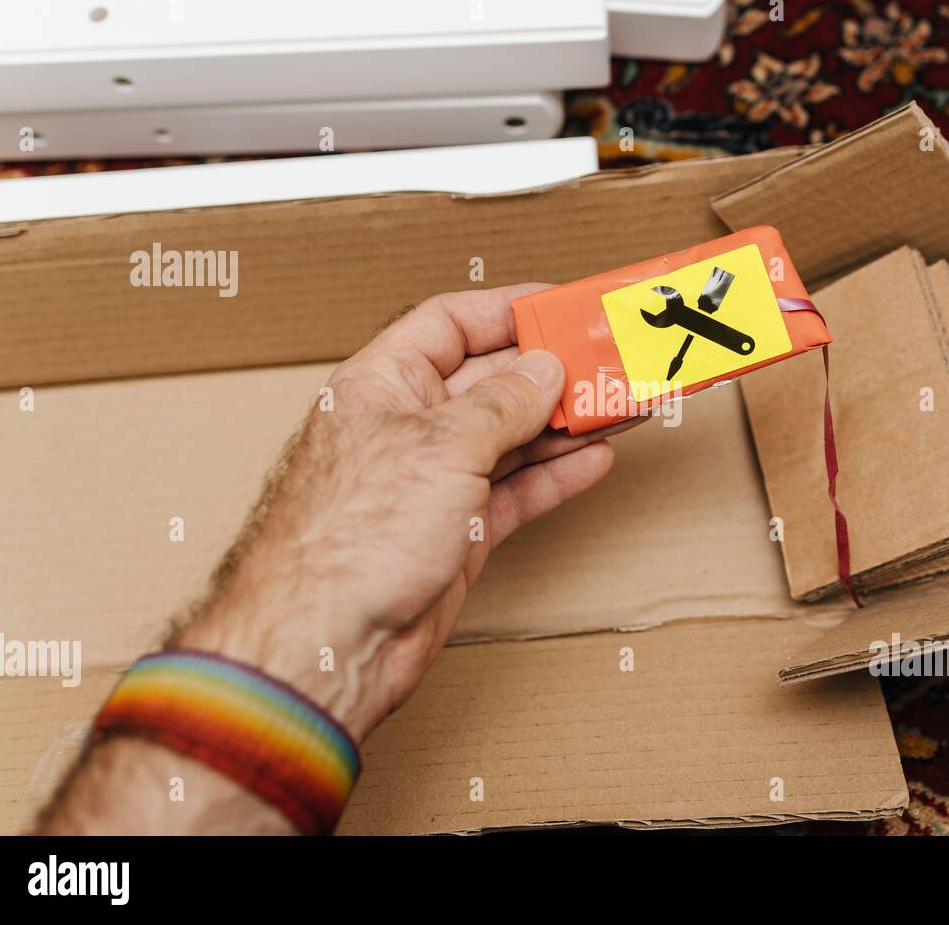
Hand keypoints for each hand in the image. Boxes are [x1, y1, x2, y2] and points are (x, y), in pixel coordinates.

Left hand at [174, 282, 624, 740]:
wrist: (329, 643)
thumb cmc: (351, 537)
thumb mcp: (440, 447)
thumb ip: (501, 404)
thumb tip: (543, 370)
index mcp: (383, 385)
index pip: (450, 324)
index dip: (508, 309)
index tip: (563, 305)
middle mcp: (408, 428)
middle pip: (490, 381)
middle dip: (551, 370)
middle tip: (609, 360)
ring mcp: (433, 482)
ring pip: (511, 437)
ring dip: (566, 423)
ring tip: (619, 405)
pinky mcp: (457, 533)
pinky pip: (516, 490)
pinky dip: (556, 475)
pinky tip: (594, 459)